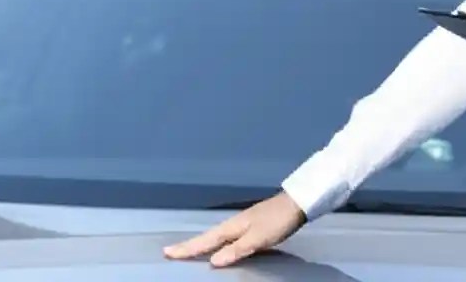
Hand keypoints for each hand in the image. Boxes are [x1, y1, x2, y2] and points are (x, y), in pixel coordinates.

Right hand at [163, 191, 306, 267]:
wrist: (297, 203)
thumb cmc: (277, 221)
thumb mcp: (258, 239)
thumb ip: (236, 250)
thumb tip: (213, 261)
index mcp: (232, 227)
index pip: (205, 241)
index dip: (187, 249)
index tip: (168, 253)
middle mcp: (233, 224)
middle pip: (207, 237)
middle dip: (189, 246)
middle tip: (171, 252)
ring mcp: (242, 223)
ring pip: (216, 236)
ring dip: (201, 243)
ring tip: (189, 251)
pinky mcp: (251, 225)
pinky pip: (226, 236)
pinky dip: (216, 241)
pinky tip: (219, 246)